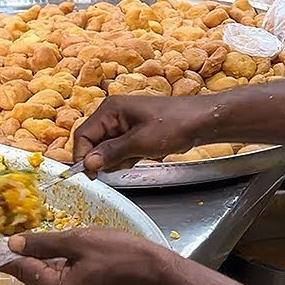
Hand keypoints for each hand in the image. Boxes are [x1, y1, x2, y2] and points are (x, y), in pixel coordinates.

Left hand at [1, 229, 173, 284]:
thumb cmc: (118, 253)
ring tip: (65, 254)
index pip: (23, 273)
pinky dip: (61, 282)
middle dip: (31, 267)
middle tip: (43, 246)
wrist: (155, 272)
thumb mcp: (78, 241)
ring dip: (47, 275)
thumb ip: (42, 244)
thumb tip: (13, 244)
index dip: (9, 258)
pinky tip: (77, 266)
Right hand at [72, 94, 208, 175]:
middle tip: (120, 166)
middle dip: (103, 158)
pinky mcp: (134, 132)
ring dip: (117, 159)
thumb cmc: (173, 125)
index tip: (90, 175)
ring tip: (137, 157)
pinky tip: (142, 156)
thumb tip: (89, 163)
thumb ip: (112, 153)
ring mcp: (123, 123)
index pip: (83, 135)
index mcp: (110, 110)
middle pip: (93, 142)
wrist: (202, 121)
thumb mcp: (140, 142)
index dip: (83, 156)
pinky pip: (120, 149)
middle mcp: (113, 114)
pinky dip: (127, 157)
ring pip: (107, 148)